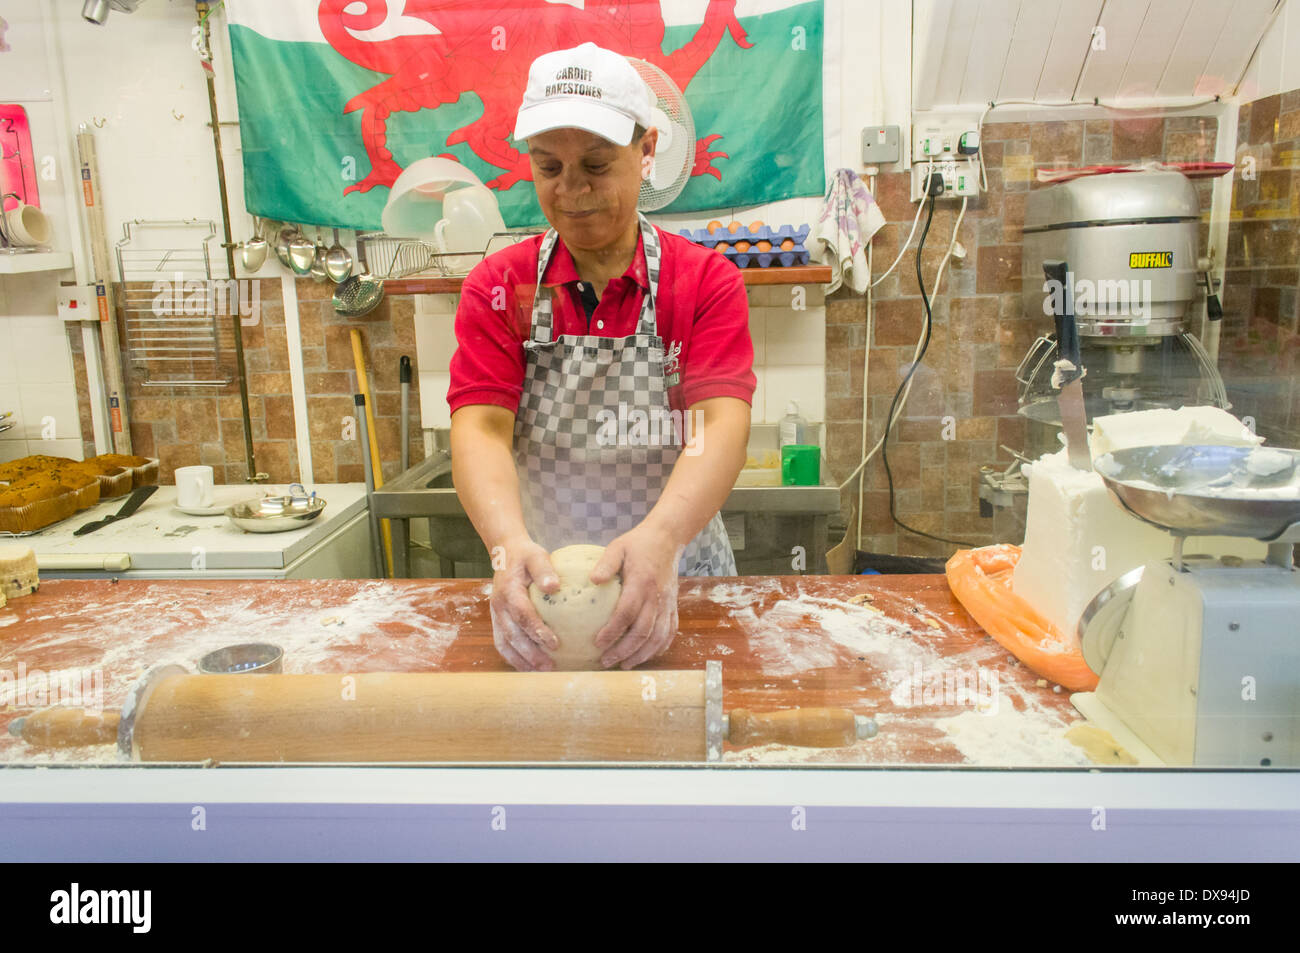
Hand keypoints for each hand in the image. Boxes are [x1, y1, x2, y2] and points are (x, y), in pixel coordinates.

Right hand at [488, 535, 560, 671]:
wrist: (505, 554)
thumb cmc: (526, 556)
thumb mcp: (537, 555)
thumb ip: (544, 570)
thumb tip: (554, 587)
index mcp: (509, 590)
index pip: (522, 614)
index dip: (536, 630)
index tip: (554, 643)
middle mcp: (499, 606)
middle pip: (512, 634)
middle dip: (530, 653)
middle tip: (549, 667)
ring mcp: (495, 615)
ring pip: (504, 643)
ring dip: (521, 660)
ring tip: (539, 673)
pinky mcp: (497, 621)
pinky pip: (502, 643)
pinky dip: (513, 658)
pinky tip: (529, 668)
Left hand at [589, 522, 682, 668]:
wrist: (668, 539)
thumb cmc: (638, 544)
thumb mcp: (618, 547)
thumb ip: (605, 563)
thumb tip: (592, 580)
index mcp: (641, 582)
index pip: (627, 613)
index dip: (613, 631)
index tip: (597, 643)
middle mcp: (657, 596)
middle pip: (643, 631)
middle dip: (624, 650)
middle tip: (606, 661)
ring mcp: (668, 603)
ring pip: (658, 637)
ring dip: (642, 654)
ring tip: (624, 665)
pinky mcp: (673, 606)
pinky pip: (670, 632)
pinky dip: (659, 647)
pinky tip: (647, 656)